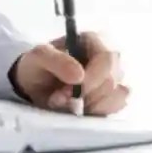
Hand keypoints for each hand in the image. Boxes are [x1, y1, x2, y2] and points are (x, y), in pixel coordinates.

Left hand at [11, 31, 128, 115]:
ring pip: (117, 96)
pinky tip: (79, 108)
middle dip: (85, 95)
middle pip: (113, 81)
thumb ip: (56, 61)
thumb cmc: (37, 66)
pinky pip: (116, 107)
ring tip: (66, 102)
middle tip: (60, 97)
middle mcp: (108, 57)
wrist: (34, 86)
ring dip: (90, 105)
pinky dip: (96, 112)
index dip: (92, 79)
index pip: (107, 59)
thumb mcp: (38, 58)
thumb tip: (80, 75)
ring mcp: (113, 77)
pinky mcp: (112, 96)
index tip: (71, 91)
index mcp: (92, 40)